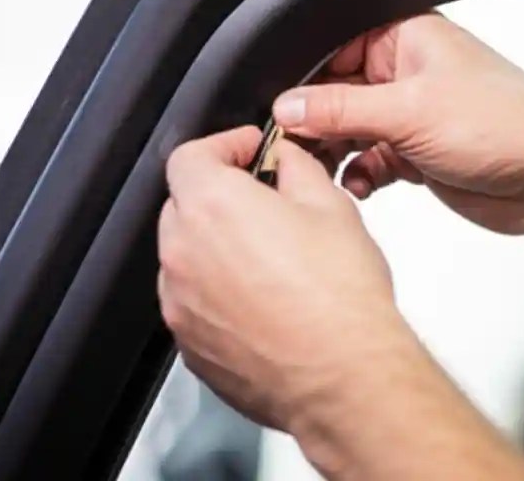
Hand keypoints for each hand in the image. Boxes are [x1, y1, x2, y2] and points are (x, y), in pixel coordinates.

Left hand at [158, 126, 410, 430]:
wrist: (343, 376)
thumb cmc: (340, 296)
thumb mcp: (330, 204)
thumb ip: (295, 167)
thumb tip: (284, 159)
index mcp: (211, 205)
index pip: (190, 155)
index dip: (225, 147)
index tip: (252, 153)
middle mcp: (183, 253)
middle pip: (184, 205)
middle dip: (220, 197)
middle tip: (267, 203)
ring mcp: (181, 304)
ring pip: (188, 257)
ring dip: (217, 248)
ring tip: (271, 261)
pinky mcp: (190, 345)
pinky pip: (195, 304)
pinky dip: (219, 295)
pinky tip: (265, 302)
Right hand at [272, 12, 523, 235]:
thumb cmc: (507, 125)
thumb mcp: (408, 111)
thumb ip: (340, 110)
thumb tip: (289, 108)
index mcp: (407, 36)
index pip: (333, 48)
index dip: (305, 80)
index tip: (281, 112)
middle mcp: (407, 70)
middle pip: (336, 93)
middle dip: (316, 124)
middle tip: (296, 149)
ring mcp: (412, 113)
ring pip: (350, 130)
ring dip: (336, 154)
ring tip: (326, 172)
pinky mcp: (417, 152)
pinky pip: (370, 159)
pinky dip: (360, 174)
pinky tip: (360, 185)